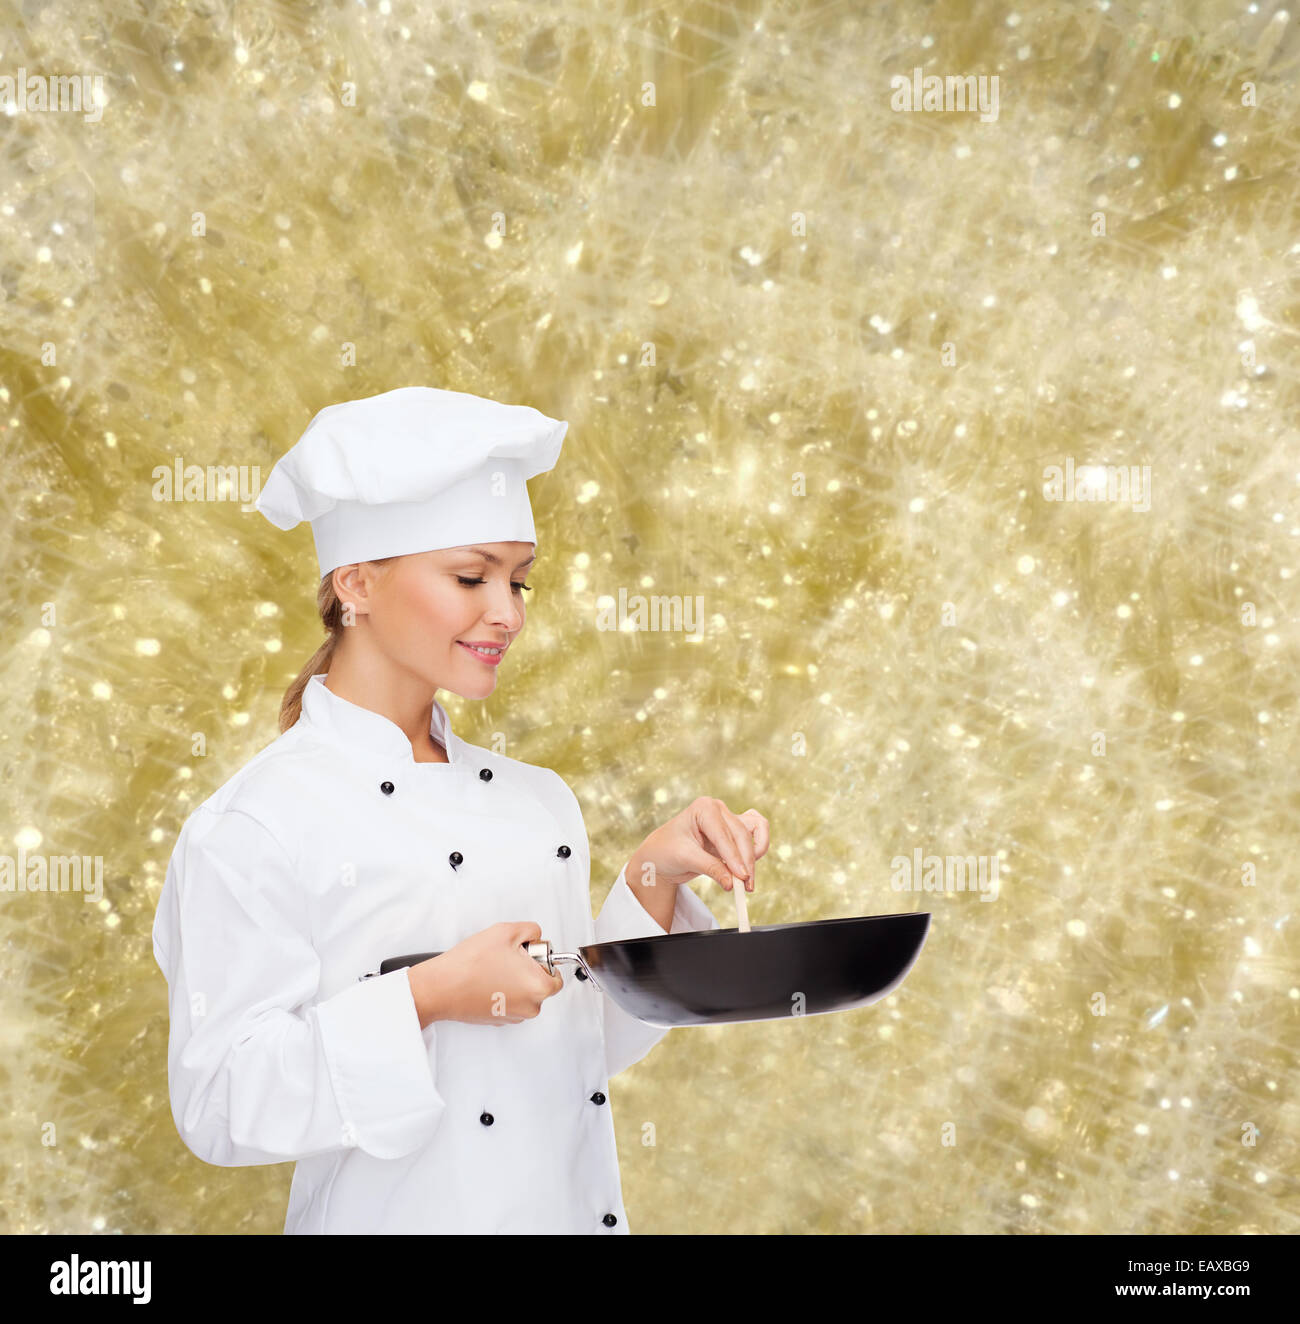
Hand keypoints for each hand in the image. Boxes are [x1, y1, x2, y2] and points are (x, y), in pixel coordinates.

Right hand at [407, 921, 563, 1027]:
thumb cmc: (471, 964)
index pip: (557, 975)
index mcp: (539, 987)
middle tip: (506, 957)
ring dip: (513, 980)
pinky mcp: (496, 1020)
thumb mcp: (508, 931)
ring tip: (492, 968)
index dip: (543, 960)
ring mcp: (512, 1016)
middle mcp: (530, 1007)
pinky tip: (484, 980)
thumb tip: (536, 937)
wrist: (440, 988)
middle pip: (539, 984)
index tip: (528, 954)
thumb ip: (532, 931)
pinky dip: (500, 991)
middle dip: (527, 969)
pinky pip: (507, 1002)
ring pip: (522, 993)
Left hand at [629, 798, 770, 893]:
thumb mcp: (685, 859)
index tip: (740, 877)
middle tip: (745, 886)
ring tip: (747, 882)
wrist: (660, 857)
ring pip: (752, 835)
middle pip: (741, 835)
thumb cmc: (666, 851)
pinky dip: (757, 850)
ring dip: (753, 857)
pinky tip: (749, 868)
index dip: (733, 856)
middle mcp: (719, 810)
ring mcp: (728, 820)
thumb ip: (710, 868)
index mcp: (704, 808)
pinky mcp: (733, 834)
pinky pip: (755, 836)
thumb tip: (732, 883)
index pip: (724, 833)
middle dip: (745, 861)